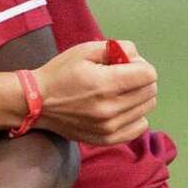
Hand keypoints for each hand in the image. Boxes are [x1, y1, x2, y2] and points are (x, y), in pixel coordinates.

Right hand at [30, 39, 156, 144]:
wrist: (36, 103)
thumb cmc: (60, 72)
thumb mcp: (84, 50)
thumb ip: (116, 48)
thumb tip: (136, 57)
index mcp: (105, 84)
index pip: (148, 74)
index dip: (139, 64)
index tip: (125, 64)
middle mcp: (111, 108)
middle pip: (150, 91)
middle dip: (140, 79)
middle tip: (121, 76)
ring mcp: (110, 127)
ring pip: (147, 108)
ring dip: (138, 97)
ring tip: (117, 92)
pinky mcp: (107, 139)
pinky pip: (140, 127)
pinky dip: (135, 116)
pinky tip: (120, 108)